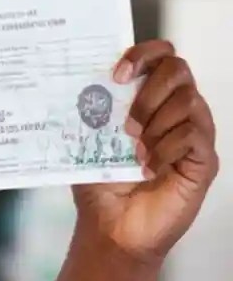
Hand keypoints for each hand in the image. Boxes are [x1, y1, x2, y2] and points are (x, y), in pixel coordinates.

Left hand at [72, 40, 218, 264]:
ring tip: (135, 151)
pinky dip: (166, 149)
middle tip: (126, 124)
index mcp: (151, 98)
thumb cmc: (102, 183)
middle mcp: (177, 110)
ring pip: (188, 102)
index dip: (143, 54)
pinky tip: (149, 168)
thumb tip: (76, 75)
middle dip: (148, 92)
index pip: (162, 56)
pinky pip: (194, 136)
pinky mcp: (204, 161)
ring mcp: (195, 134)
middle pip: (179, 70)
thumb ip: (93, 106)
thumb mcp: (90, 137)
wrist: (111, 226)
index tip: (117, 74)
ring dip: (155, 124)